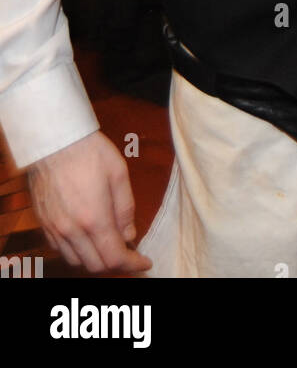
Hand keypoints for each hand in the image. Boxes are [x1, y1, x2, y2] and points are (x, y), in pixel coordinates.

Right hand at [27, 130, 151, 273]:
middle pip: (95, 266)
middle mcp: (72, 230)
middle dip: (116, 264)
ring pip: (76, 261)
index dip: (132, 265)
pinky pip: (60, 249)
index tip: (144, 263)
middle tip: (128, 252)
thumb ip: (126, 209)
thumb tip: (130, 235)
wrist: (54, 139)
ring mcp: (54, 228)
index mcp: (94, 218)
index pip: (115, 258)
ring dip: (95, 259)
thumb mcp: (119, 173)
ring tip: (108, 244)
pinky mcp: (43, 223)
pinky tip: (86, 236)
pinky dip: (76, 251)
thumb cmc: (89, 151)